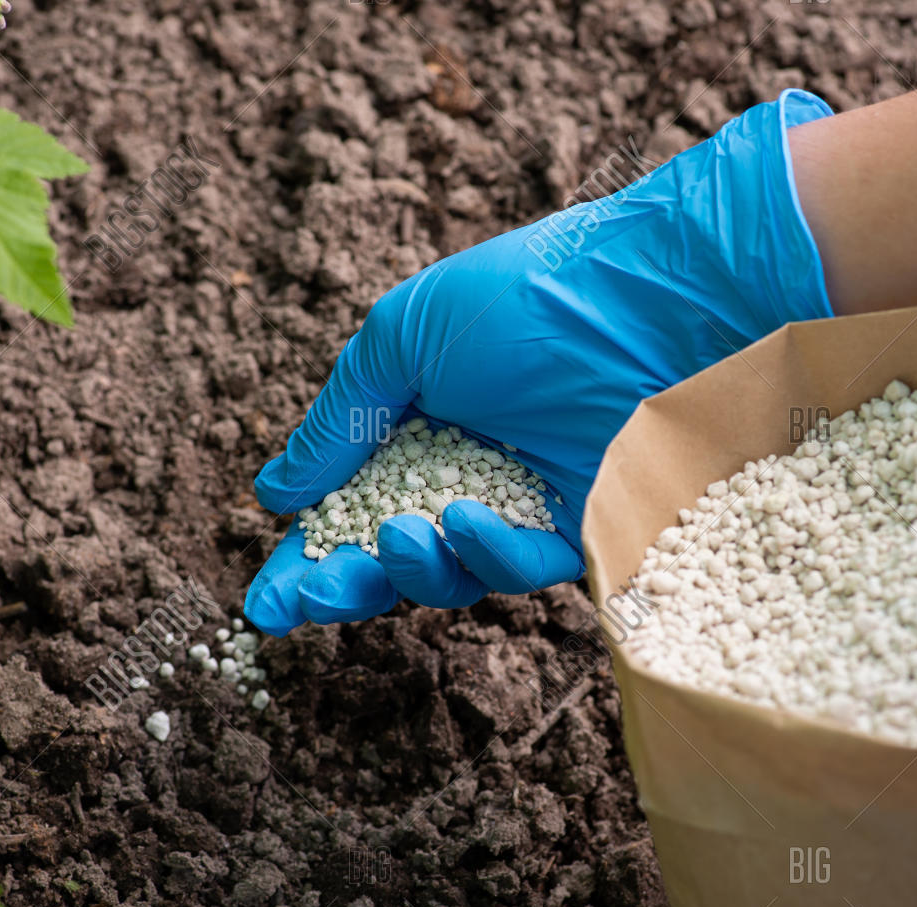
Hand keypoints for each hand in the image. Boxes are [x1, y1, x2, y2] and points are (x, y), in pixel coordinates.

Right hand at [245, 91, 835, 634]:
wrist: (652, 297)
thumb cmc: (526, 298)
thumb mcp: (403, 336)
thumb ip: (340, 419)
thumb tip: (276, 492)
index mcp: (421, 420)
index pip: (350, 501)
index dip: (307, 556)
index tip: (264, 599)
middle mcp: (470, 467)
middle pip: (393, 554)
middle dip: (343, 585)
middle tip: (304, 598)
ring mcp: (527, 501)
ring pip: (452, 577)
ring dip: (411, 569)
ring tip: (398, 537)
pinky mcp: (584, 528)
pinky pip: (523, 569)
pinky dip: (487, 555)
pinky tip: (465, 521)